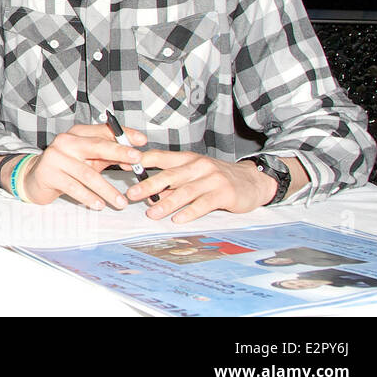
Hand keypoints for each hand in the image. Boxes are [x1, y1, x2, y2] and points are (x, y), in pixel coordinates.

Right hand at [21, 123, 147, 209]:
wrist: (34, 178)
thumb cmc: (67, 168)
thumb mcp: (88, 159)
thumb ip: (109, 156)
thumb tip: (134, 159)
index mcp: (77, 134)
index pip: (103, 131)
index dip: (123, 135)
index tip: (142, 141)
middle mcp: (66, 142)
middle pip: (96, 146)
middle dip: (119, 153)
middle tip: (137, 161)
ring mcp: (55, 157)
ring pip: (87, 173)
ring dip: (107, 189)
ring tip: (121, 202)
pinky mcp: (49, 174)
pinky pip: (74, 187)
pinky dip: (88, 197)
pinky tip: (99, 205)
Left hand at [130, 151, 277, 222]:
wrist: (253, 181)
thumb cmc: (218, 178)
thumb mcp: (195, 173)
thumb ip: (173, 181)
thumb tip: (148, 191)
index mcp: (188, 159)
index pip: (161, 157)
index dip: (141, 160)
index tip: (123, 165)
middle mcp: (199, 166)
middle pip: (170, 175)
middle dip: (148, 185)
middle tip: (131, 194)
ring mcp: (212, 179)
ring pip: (185, 191)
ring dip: (166, 203)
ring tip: (151, 213)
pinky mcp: (224, 193)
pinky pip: (203, 204)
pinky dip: (190, 212)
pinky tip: (178, 220)